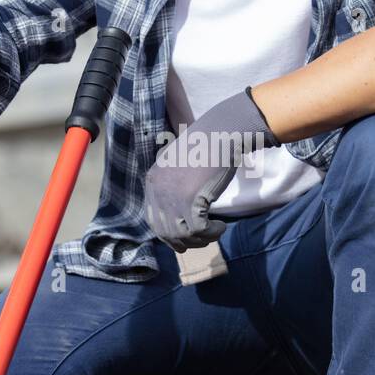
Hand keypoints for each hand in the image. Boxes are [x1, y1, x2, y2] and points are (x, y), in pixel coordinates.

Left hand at [144, 89, 279, 250]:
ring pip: (182, 235)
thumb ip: (172, 186)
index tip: (185, 238)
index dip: (169, 235)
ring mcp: (173, 195)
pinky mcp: (191, 199)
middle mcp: (158, 189)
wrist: (221, 133)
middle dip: (185, 242)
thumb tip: (178, 218)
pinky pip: (199, 230)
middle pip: (166, 232)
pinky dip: (212, 233)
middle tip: (203, 239)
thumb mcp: (178, 166)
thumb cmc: (206, 147)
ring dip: (201, 239)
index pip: (153, 221)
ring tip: (215, 232)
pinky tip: (221, 227)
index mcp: (152, 181)